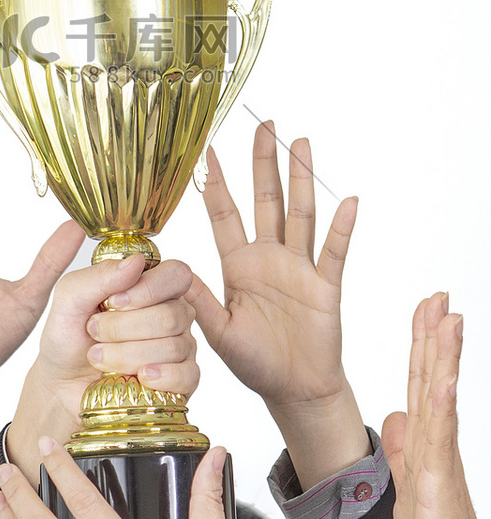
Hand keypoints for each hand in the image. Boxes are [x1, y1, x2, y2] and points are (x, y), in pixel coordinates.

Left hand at [6, 255, 198, 484]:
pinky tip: (140, 377)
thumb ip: (100, 276)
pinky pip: (188, 376)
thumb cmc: (69, 335)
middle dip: (124, 328)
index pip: (176, 275)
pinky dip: (161, 377)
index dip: (149, 289)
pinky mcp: (181, 379)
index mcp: (152, 284)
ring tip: (99, 358)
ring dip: (127, 355)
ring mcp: (180, 346)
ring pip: (173, 347)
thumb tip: (136, 262)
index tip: (113, 302)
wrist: (61, 383)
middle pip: (171, 315)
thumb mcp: (70, 298)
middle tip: (94, 332)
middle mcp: (172, 312)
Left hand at [188, 124, 366, 490]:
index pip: (224, 213)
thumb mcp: (217, 331)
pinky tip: (348, 201)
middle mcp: (268, 258)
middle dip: (264, 163)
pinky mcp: (325, 286)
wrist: (294, 392)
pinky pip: (335, 252)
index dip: (217, 182)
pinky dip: (342, 228)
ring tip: (302, 144)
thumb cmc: (254, 363)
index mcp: (238, 265)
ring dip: (302, 180)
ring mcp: (299, 268)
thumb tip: (170, 269)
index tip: (208, 149)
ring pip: (301, 214)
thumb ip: (197, 299)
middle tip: (264, 126)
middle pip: (266, 200)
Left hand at [382, 293, 490, 518]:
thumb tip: (395, 415)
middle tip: (440, 296)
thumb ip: (400, 445)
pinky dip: (441, 405)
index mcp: (424, 435)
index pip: (422, 377)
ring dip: (444, 356)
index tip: (426, 307)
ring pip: (440, 394)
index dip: (423, 342)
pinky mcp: (438, 476)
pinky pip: (439, 435)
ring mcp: (439, 454)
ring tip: (450, 320)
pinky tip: (442, 380)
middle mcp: (435, 437)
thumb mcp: (406, 478)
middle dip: (435, 335)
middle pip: (433, 375)